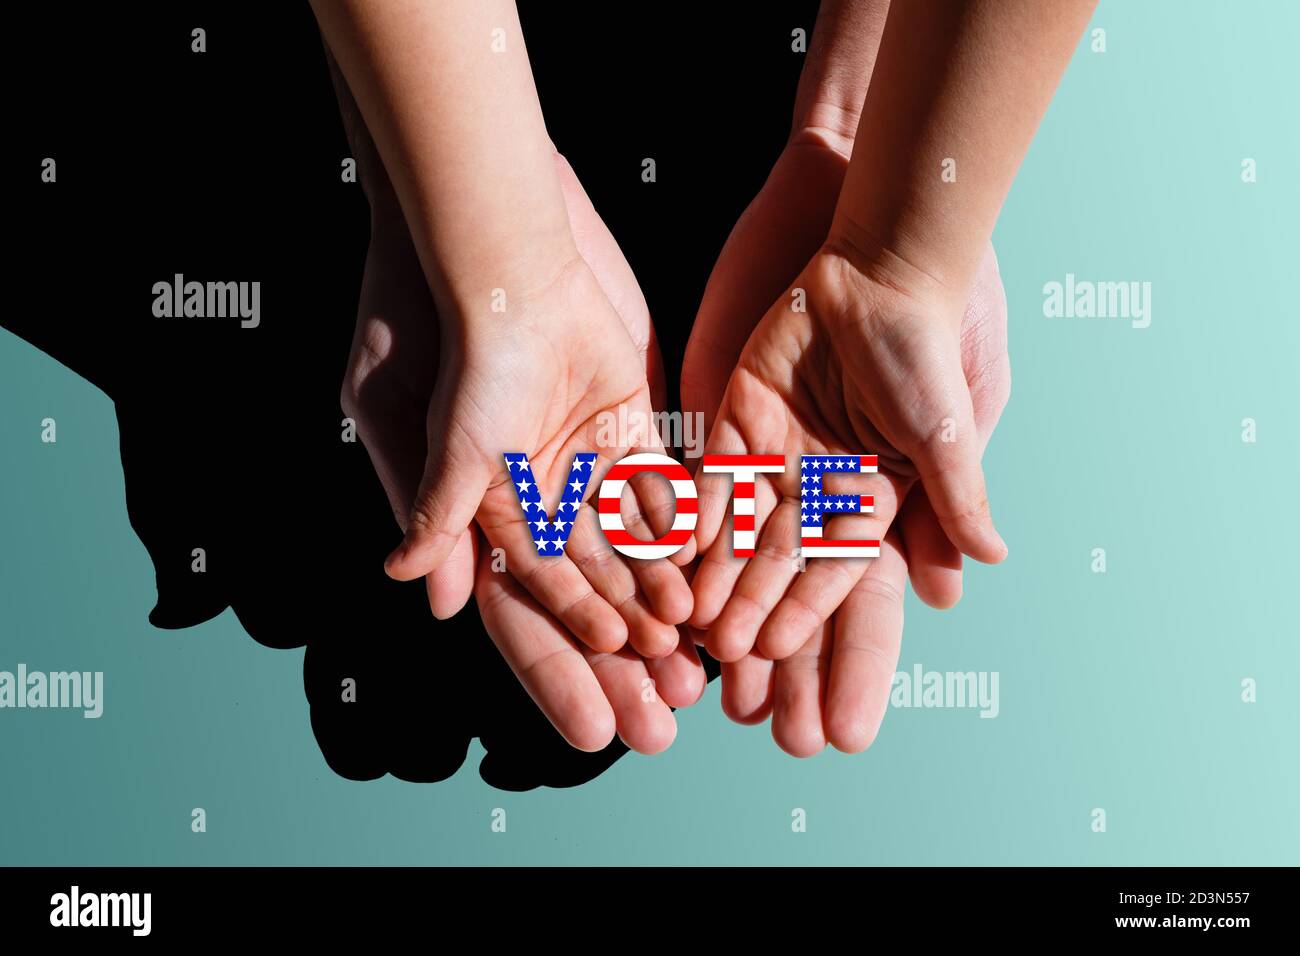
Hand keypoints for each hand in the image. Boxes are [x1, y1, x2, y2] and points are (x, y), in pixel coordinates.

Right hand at [343, 153, 704, 751]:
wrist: (506, 253)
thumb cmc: (455, 340)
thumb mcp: (434, 430)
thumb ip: (435, 508)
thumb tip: (417, 589)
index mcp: (485, 510)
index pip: (529, 604)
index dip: (565, 658)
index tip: (605, 712)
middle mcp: (537, 496)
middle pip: (588, 591)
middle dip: (625, 649)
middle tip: (668, 708)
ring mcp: (584, 461)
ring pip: (632, 547)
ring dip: (662, 599)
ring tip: (700, 652)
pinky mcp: (627, 423)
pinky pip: (663, 489)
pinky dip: (686, 532)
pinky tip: (714, 576)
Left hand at [710, 249, 1008, 753]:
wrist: (876, 270)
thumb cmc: (922, 348)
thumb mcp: (946, 427)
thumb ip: (957, 496)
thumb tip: (990, 560)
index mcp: (870, 498)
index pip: (833, 568)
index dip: (805, 608)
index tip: (776, 647)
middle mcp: (819, 487)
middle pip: (779, 560)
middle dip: (752, 606)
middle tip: (722, 652)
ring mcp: (776, 456)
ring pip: (737, 528)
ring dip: (714, 575)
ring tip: (687, 619)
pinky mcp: (736, 422)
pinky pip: (709, 476)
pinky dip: (689, 514)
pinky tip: (666, 552)